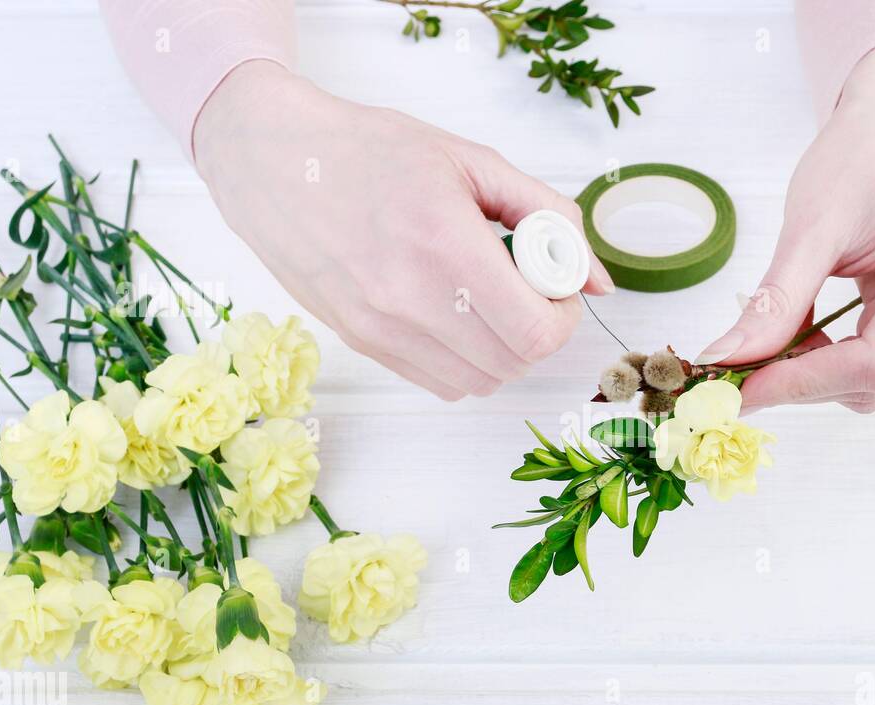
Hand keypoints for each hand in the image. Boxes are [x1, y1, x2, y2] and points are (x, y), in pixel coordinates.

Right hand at [193, 61, 612, 399]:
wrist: (274, 163)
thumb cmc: (373, 152)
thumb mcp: (471, 161)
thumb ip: (547, 215)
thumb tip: (600, 280)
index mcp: (444, 242)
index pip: (537, 331)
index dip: (564, 316)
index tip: (555, 285)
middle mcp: (409, 297)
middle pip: (514, 362)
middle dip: (539, 331)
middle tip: (526, 290)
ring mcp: (380, 328)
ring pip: (480, 382)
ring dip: (503, 351)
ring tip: (486, 300)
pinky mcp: (362, 343)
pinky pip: (441, 383)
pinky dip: (466, 361)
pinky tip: (454, 314)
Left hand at [697, 44, 874, 412]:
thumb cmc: (865, 151)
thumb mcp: (813, 225)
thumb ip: (774, 301)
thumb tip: (724, 361)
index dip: (801, 384)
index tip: (739, 392)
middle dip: (802, 380)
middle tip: (735, 370)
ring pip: (871, 380)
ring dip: (813, 369)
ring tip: (771, 335)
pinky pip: (873, 362)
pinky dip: (828, 356)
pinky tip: (801, 328)